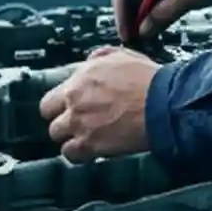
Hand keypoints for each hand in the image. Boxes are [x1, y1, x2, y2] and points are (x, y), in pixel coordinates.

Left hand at [39, 47, 159, 162]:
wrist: (162, 104)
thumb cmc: (147, 80)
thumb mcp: (122, 56)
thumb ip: (100, 57)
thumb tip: (91, 61)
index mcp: (79, 80)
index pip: (51, 96)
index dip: (60, 103)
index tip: (69, 107)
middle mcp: (74, 101)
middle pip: (48, 116)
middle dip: (61, 119)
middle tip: (76, 122)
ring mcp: (80, 124)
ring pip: (57, 136)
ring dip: (69, 136)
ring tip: (85, 137)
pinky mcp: (91, 144)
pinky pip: (70, 154)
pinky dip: (78, 154)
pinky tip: (89, 151)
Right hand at [112, 0, 211, 40]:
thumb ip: (164, 13)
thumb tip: (142, 32)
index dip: (122, 15)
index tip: (128, 37)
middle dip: (131, 20)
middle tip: (137, 45)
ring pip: (137, 4)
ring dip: (141, 22)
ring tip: (147, 42)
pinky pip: (149, 5)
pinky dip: (152, 19)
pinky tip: (156, 33)